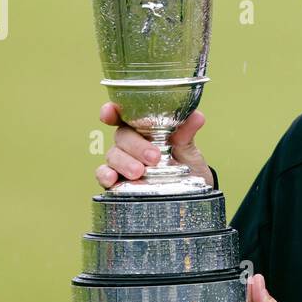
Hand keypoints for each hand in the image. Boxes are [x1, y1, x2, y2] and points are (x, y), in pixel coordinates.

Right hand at [95, 103, 214, 189]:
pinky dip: (105, 175)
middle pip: (122, 137)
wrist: (193, 191)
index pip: (123, 115)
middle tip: (153, 157)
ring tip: (139, 172)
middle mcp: (130, 143)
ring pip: (113, 155)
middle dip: (136, 146)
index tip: (108, 112)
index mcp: (144, 128)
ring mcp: (122, 162)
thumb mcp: (189, 149)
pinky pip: (104, 175)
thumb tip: (197, 117)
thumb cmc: (187, 164)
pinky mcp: (118, 181)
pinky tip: (111, 179)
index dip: (112, 111)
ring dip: (124, 162)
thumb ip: (187, 133)